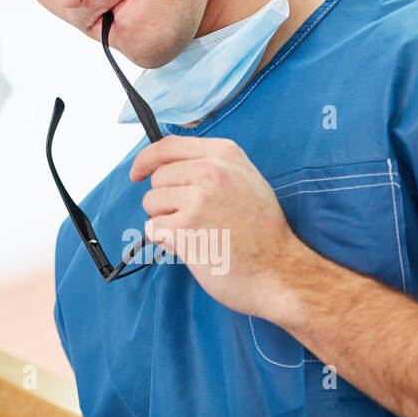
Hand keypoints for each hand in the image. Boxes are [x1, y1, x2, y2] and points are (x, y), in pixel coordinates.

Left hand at [130, 135, 308, 319]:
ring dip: (165, 221)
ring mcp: (196, 199)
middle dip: (166, 200)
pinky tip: (193, 247)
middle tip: (194, 219)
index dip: (147, 159)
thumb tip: (173, 164)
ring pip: (151, 203)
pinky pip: (152, 229)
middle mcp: (210, 171)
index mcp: (224, 155)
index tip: (138, 172)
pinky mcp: (184, 229)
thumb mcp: (247, 180)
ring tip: (197, 233)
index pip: (168, 146)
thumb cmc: (263, 232)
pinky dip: (165, 241)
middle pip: (157, 178)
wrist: (279, 271)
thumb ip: (213, 165)